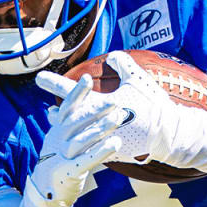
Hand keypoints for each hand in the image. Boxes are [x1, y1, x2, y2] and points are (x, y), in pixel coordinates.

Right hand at [25, 74, 123, 206]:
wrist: (45, 195)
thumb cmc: (60, 164)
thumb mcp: (61, 142)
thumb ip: (70, 126)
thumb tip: (78, 105)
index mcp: (56, 131)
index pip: (66, 109)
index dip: (76, 94)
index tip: (87, 78)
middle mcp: (57, 142)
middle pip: (76, 122)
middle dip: (95, 110)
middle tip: (114, 101)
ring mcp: (61, 158)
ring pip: (82, 140)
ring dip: (100, 128)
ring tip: (118, 118)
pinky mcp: (68, 173)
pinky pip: (87, 160)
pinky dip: (101, 150)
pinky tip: (115, 143)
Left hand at [37, 52, 185, 166]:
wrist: (168, 134)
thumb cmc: (153, 105)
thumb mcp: (139, 80)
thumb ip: (123, 65)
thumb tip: (112, 55)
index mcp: (103, 103)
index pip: (73, 91)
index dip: (55, 83)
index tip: (38, 77)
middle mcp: (98, 122)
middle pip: (69, 114)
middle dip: (55, 107)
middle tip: (45, 108)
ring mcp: (102, 138)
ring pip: (76, 133)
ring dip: (63, 126)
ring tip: (51, 118)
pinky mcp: (109, 151)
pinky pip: (91, 147)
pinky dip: (81, 141)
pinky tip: (74, 137)